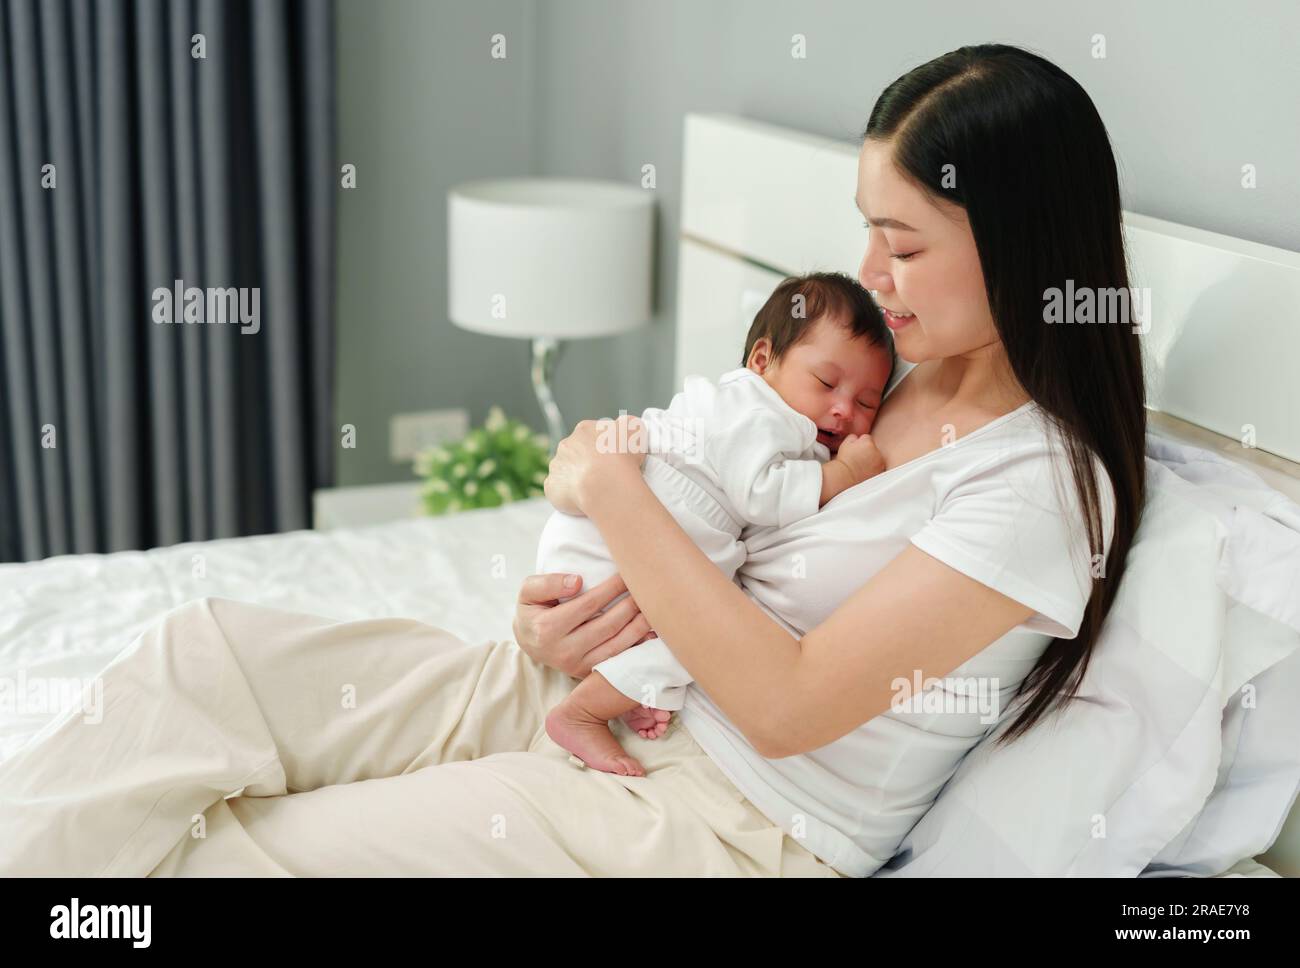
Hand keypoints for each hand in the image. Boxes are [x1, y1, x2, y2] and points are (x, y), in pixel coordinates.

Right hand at [512, 572, 655, 678]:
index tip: (626, 574)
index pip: (588, 604)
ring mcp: (577, 666)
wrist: (529, 641)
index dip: (611, 588)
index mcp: (547, 630)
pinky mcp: (588, 673)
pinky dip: (636, 647)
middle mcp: (563, 652)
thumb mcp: (528, 592)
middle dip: (630, 605)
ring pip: (616, 646)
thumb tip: (576, 581)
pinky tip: (650, 631)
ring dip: (638, 626)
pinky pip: (617, 660)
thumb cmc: (533, 611)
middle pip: (607, 626)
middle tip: (645, 588)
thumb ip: (547, 583)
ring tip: (653, 608)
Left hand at [543, 415, 647, 514]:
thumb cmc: (621, 457)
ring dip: (578, 478)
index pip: (592, 435)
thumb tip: (624, 425)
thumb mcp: (634, 430)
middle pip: (577, 452)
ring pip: (566, 471)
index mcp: (585, 430)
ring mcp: (557, 466)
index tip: (613, 458)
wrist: (605, 484)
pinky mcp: (552, 486)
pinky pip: (560, 491)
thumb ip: (628, 423)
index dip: (604, 447)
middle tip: (605, 474)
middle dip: (589, 462)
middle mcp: (566, 445)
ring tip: (596, 489)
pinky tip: (584, 499)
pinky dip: (570, 495)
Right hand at [835, 433, 884, 482]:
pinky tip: (865, 471)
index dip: (861, 443)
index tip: (856, 449)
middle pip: (874, 448)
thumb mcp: (845, 444)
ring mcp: (880, 463)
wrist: (846, 477)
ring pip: (877, 458)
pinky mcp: (880, 472)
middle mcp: (877, 452)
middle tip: (858, 459)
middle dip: (868, 452)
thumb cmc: (844, 461)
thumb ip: (853, 437)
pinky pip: (878, 468)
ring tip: (861, 466)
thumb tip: (857, 437)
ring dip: (872, 460)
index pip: (867, 438)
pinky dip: (874, 469)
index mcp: (868, 443)